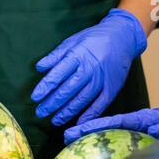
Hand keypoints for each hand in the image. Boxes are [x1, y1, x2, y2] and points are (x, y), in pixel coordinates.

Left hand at [30, 9, 147, 126]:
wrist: (122, 37)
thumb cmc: (94, 38)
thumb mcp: (73, 41)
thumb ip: (56, 55)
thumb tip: (39, 67)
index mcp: (77, 56)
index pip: (57, 75)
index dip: (45, 87)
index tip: (35, 98)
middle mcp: (89, 69)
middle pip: (68, 90)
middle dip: (52, 103)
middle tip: (40, 112)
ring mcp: (102, 79)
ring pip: (82, 99)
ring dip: (67, 111)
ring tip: (55, 120)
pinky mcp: (112, 87)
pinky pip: (100, 104)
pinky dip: (89, 114)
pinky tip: (79, 122)